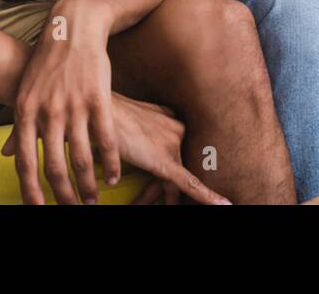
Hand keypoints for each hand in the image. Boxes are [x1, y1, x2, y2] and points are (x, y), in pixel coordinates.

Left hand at [1, 0, 117, 204]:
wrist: (72, 28)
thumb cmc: (47, 62)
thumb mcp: (26, 92)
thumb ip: (20, 125)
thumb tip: (6, 153)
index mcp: (26, 113)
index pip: (25, 161)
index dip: (30, 189)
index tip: (37, 208)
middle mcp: (49, 113)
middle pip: (55, 166)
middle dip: (63, 194)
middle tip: (71, 208)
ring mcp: (74, 106)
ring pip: (82, 157)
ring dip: (88, 184)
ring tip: (92, 199)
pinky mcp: (98, 98)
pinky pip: (106, 138)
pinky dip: (111, 162)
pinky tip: (114, 176)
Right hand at [111, 94, 230, 205]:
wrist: (95, 114)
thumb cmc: (107, 118)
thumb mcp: (131, 121)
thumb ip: (145, 132)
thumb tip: (143, 148)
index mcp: (170, 118)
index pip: (175, 151)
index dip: (168, 170)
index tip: (163, 181)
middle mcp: (177, 129)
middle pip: (177, 166)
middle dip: (165, 187)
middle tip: (155, 200)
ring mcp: (172, 144)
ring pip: (175, 181)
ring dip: (164, 197)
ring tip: (152, 203)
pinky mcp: (166, 161)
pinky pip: (189, 184)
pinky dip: (206, 197)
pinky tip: (222, 205)